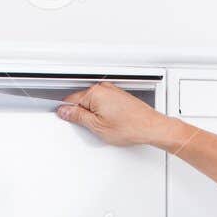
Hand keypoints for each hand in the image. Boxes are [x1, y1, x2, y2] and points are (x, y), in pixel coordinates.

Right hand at [56, 82, 178, 147]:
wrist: (151, 127)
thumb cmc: (130, 127)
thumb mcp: (97, 126)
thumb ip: (78, 117)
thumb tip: (65, 111)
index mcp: (95, 93)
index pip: (70, 100)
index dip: (67, 112)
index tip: (65, 119)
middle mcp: (103, 88)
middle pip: (81, 100)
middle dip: (81, 113)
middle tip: (90, 127)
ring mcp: (112, 91)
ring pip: (93, 102)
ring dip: (93, 113)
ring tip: (104, 126)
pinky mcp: (119, 96)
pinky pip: (103, 102)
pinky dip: (103, 111)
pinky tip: (111, 122)